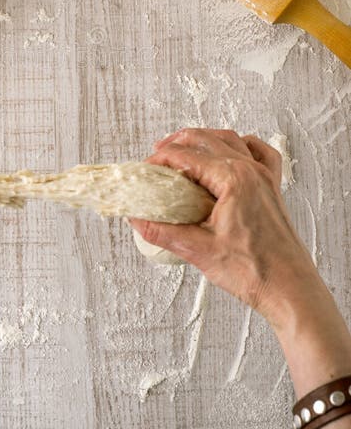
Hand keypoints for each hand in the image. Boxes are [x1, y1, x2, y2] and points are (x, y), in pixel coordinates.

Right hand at [129, 128, 324, 327]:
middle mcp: (251, 171)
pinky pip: (260, 153)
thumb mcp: (199, 251)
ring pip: (231, 141)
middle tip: (157, 155)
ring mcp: (265, 178)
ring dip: (205, 139)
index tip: (146, 169)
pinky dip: (243, 145)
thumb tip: (139, 221)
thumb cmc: (255, 272)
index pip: (187, 156)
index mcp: (234, 179)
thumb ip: (164, 232)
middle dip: (178, 143)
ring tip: (185, 147)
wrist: (290, 290)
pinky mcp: (272, 189)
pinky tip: (231, 151)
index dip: (162, 160)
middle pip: (207, 140)